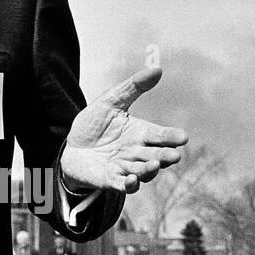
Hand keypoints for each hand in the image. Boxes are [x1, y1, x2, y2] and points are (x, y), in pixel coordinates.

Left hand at [60, 66, 187, 193]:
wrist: (71, 146)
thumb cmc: (94, 124)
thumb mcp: (110, 101)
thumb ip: (133, 87)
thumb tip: (157, 69)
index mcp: (141, 134)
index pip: (161, 136)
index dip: (171, 137)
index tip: (182, 137)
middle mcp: (138, 153)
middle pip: (157, 156)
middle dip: (166, 156)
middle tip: (174, 155)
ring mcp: (126, 168)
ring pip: (143, 172)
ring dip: (150, 170)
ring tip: (153, 165)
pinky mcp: (111, 180)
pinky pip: (124, 185)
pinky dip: (130, 184)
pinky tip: (132, 180)